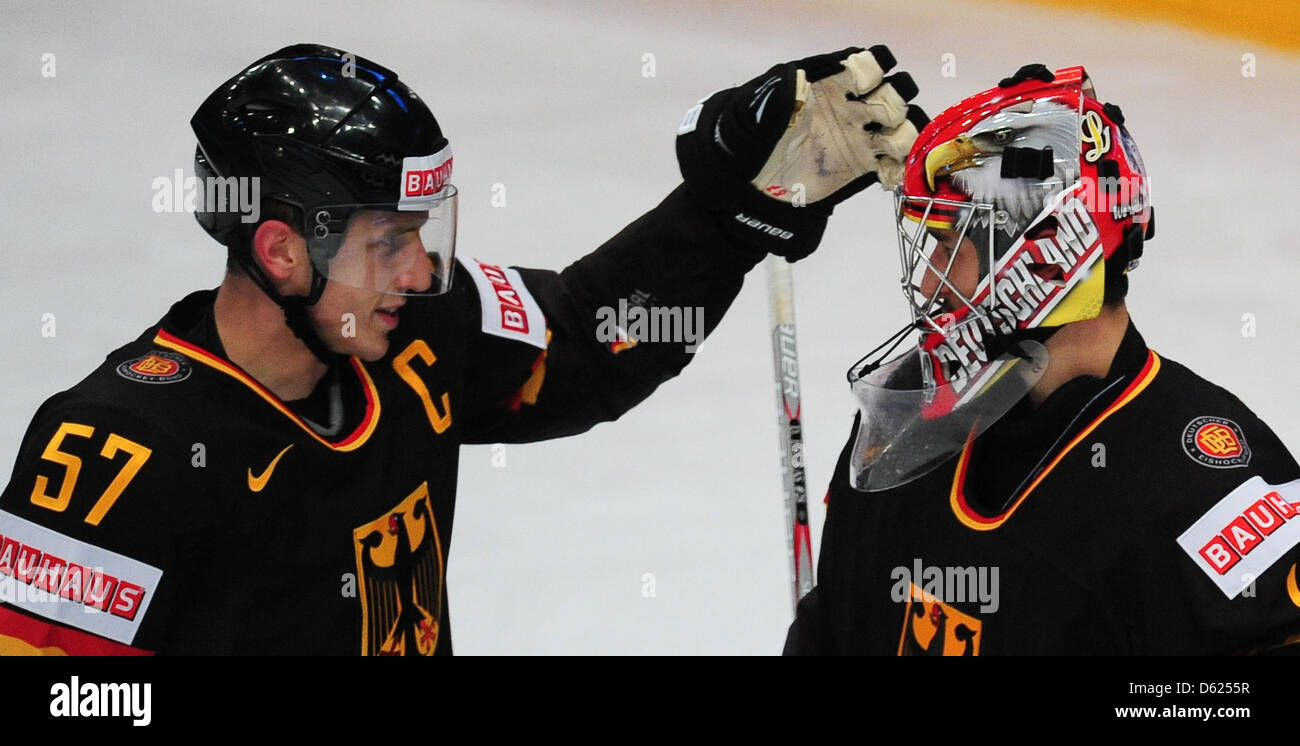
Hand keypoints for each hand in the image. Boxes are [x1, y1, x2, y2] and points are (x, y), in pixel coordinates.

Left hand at [677, 45, 927, 260]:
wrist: (749, 183)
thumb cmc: (750, 139)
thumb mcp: (755, 113)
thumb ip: (775, 95)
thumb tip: (794, 78)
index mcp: (830, 84)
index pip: (867, 65)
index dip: (872, 70)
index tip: (862, 85)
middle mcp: (852, 107)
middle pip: (894, 94)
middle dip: (893, 103)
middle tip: (879, 122)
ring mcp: (860, 136)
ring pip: (902, 126)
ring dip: (905, 135)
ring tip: (887, 151)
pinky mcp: (863, 166)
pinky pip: (895, 162)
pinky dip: (899, 167)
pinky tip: (886, 176)